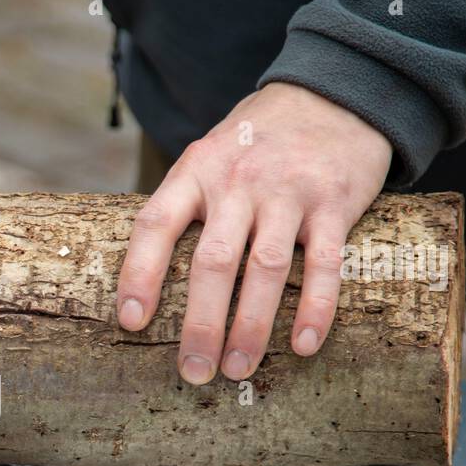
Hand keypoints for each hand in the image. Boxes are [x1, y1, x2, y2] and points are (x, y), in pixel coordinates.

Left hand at [116, 82, 391, 383]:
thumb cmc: (257, 142)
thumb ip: (184, 206)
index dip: (138, 274)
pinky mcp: (334, 204)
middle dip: (201, 323)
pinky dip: (314, 307)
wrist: (334, 94)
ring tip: (238, 370)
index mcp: (196, 171)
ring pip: (263, 269)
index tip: (131, 322)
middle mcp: (238, 182)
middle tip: (194, 371)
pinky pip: (322, 264)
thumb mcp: (209, 156)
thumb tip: (146, 280)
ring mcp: (287, 192)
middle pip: (213, 261)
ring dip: (250, 326)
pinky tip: (303, 344)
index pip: (156, 224)